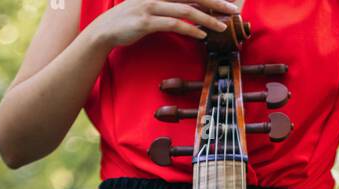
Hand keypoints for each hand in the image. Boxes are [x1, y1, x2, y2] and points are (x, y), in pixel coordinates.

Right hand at [91, 0, 239, 48]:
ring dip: (207, 19)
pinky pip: (174, 24)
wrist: (105, 30)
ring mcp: (151, 5)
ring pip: (186, 10)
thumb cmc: (130, 20)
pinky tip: (202, 36)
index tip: (227, 2)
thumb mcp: (151, 7)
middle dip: (215, 2)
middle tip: (233, 10)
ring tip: (222, 27)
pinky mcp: (147, 21)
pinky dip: (190, 29)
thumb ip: (169, 5)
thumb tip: (190, 10)